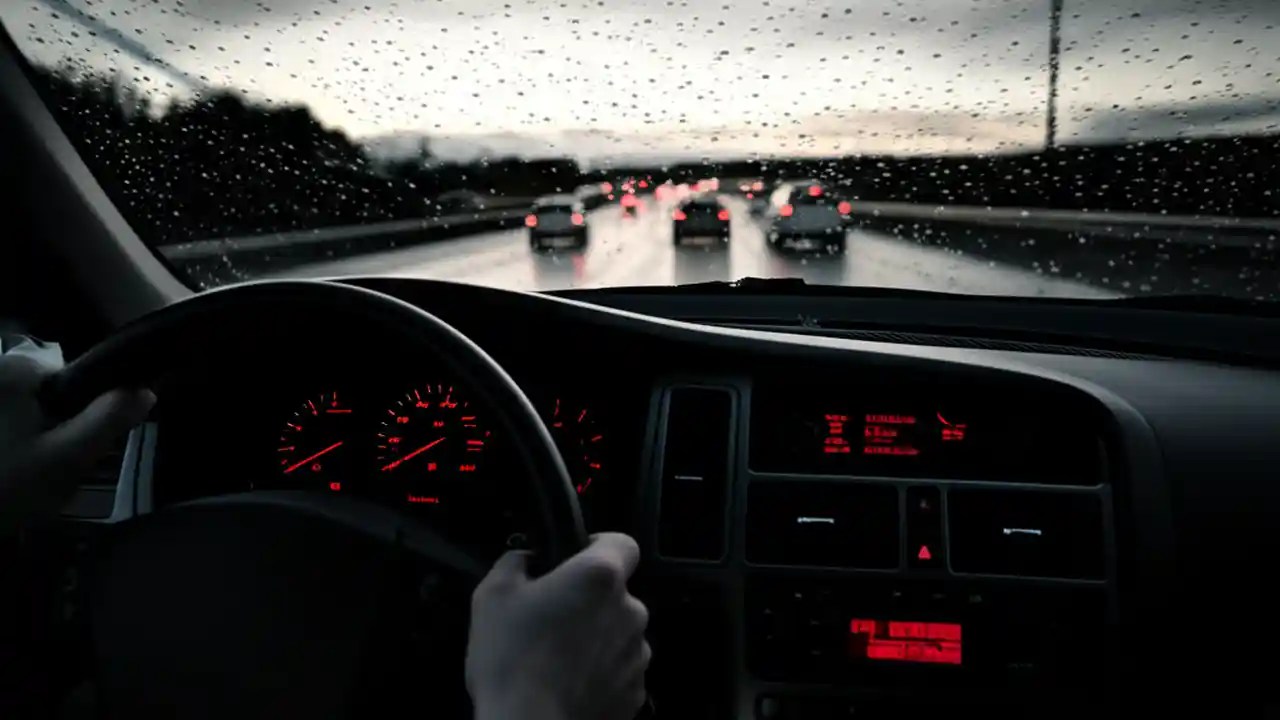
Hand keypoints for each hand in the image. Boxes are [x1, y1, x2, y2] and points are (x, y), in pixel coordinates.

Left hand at [0, 344, 154, 532]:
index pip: (73, 374)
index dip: (86, 408)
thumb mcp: (65, 459)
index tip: (78, 444)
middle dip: (54, 426)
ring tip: (25, 476)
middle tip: (49, 468)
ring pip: (23, 412)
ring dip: (31, 439)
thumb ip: (108, 422)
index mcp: (16, 372)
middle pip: (46, 393)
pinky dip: (12, 447)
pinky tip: (8, 473)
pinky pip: (8, 425)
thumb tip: (146, 391)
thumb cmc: (3, 486)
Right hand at [466, 533, 650, 719]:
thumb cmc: (510, 656)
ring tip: (558, 659)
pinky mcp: (637, 693)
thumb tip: (527, 559)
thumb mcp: (492, 594)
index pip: (623, 543)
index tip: (573, 563)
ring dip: (597, 638)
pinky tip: (570, 684)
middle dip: (590, 601)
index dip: (599, 547)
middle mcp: (631, 610)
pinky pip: (620, 671)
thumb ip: (516, 562)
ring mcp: (638, 655)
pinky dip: (601, 674)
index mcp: (601, 576)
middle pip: (616, 594)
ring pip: (619, 633)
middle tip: (552, 619)